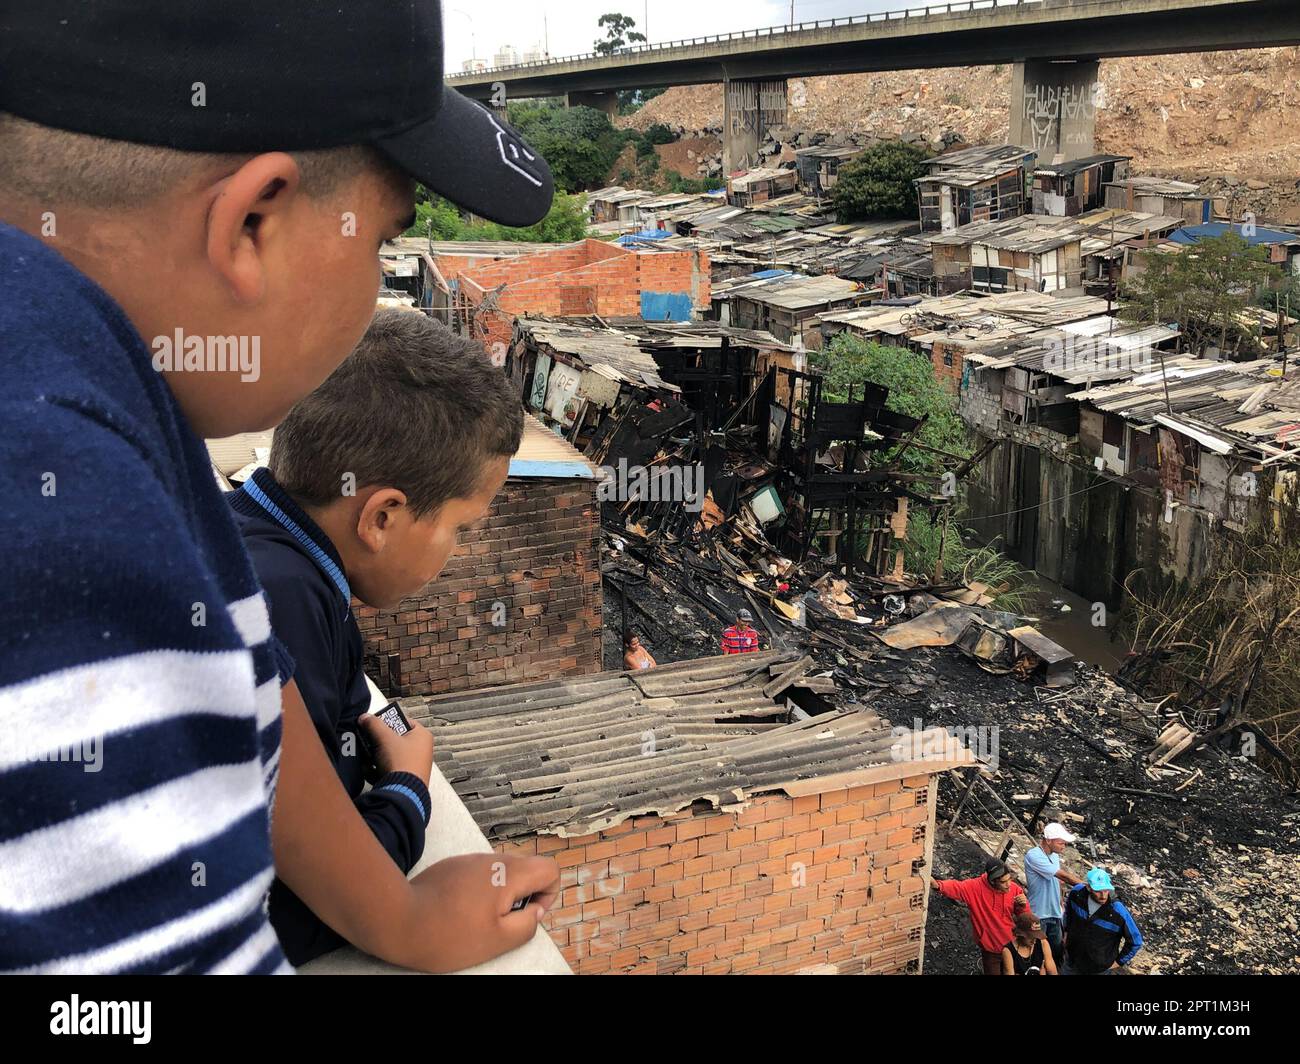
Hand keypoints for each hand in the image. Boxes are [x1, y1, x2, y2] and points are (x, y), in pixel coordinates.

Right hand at [361, 712, 434, 781]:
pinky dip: (377, 769)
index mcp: (422, 736)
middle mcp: (420, 750)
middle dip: (377, 741)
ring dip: (374, 756)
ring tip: (366, 758)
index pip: (403, 721)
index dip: (387, 721)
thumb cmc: (401, 762)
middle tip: (367, 741)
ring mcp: (412, 765)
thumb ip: (374, 724)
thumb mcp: (385, 738)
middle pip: (393, 739)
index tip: (374, 723)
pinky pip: (388, 769)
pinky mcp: (404, 778)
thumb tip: (365, 717)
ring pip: (388, 755)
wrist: (402, 793)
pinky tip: (368, 771)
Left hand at [397, 853, 560, 971]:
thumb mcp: (498, 940)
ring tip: (476, 919)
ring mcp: (470, 860)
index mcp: (509, 874)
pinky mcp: (452, 866)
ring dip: (499, 895)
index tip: (527, 915)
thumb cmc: (449, 934)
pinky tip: (457, 911)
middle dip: (521, 897)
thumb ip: (527, 925)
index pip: (549, 869)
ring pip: (500, 873)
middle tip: (500, 923)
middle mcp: (492, 859)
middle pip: (526, 870)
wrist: (399, 919)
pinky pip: (478, 875)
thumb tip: (535, 912)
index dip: (548, 894)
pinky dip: (478, 892)